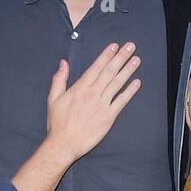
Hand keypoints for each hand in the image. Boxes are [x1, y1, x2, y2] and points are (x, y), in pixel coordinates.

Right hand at [43, 41, 140, 160]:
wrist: (63, 144)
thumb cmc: (57, 123)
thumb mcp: (53, 98)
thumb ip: (59, 79)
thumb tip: (63, 62)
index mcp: (79, 88)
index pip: (96, 67)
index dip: (106, 55)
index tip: (115, 46)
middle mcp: (92, 94)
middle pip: (109, 72)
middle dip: (121, 57)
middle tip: (131, 46)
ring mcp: (101, 105)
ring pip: (117, 84)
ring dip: (128, 70)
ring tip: (136, 60)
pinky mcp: (108, 118)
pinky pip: (121, 102)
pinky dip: (129, 92)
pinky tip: (137, 82)